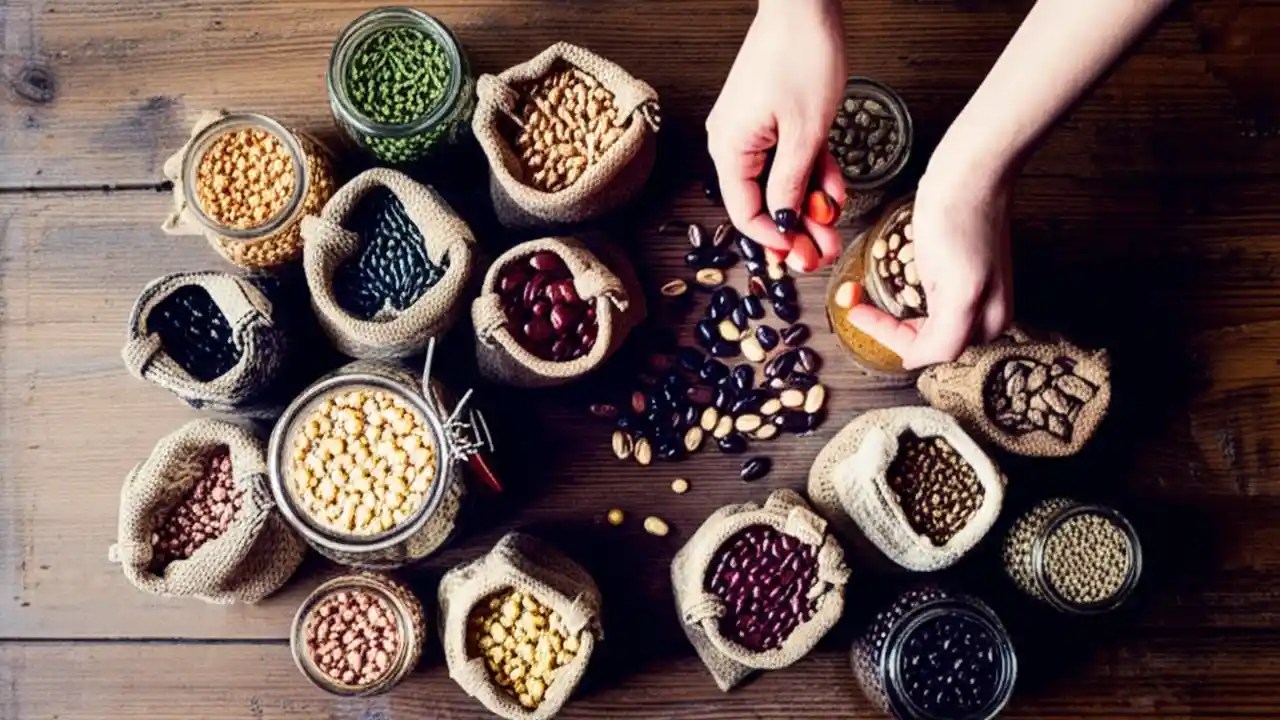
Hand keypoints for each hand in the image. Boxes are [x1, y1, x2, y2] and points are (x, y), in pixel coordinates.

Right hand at [706, 0, 846, 271]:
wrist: (803, 3)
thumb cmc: (802, 56)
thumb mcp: (806, 132)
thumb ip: (792, 184)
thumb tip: (786, 225)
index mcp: (729, 147)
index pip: (745, 212)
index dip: (775, 238)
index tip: (803, 255)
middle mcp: (731, 141)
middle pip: (763, 199)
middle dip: (799, 225)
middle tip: (826, 250)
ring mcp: (749, 128)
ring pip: (781, 178)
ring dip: (812, 198)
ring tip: (838, 217)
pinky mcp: (767, 116)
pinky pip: (788, 154)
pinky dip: (812, 169)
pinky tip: (835, 186)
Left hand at [848, 162, 1013, 368]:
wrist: (970, 171)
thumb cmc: (963, 222)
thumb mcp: (960, 292)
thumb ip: (946, 338)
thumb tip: (917, 361)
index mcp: (987, 322)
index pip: (928, 351)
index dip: (888, 337)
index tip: (855, 314)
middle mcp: (984, 312)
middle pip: (926, 340)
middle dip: (890, 330)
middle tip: (856, 308)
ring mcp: (972, 289)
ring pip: (924, 320)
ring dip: (894, 316)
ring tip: (865, 300)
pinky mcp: (959, 269)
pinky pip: (926, 298)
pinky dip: (902, 296)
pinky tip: (889, 285)